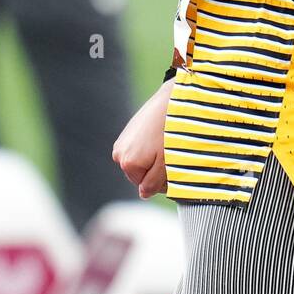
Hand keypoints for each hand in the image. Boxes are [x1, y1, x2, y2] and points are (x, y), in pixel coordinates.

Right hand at [112, 78, 174, 197]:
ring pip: (141, 161)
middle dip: (156, 169)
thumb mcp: (167, 164)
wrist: (172, 99)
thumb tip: (143, 194)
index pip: (146, 186)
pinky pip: (139, 148)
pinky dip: (150, 146)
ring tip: (167, 143)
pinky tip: (161, 134)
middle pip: (141, 174)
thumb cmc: (172, 133)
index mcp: (129, 164)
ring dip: (154, 157)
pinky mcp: (128, 130)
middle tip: (172, 155)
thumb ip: (153, 183)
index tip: (174, 166)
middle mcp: (119, 154)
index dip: (162, 181)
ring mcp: (122, 141)